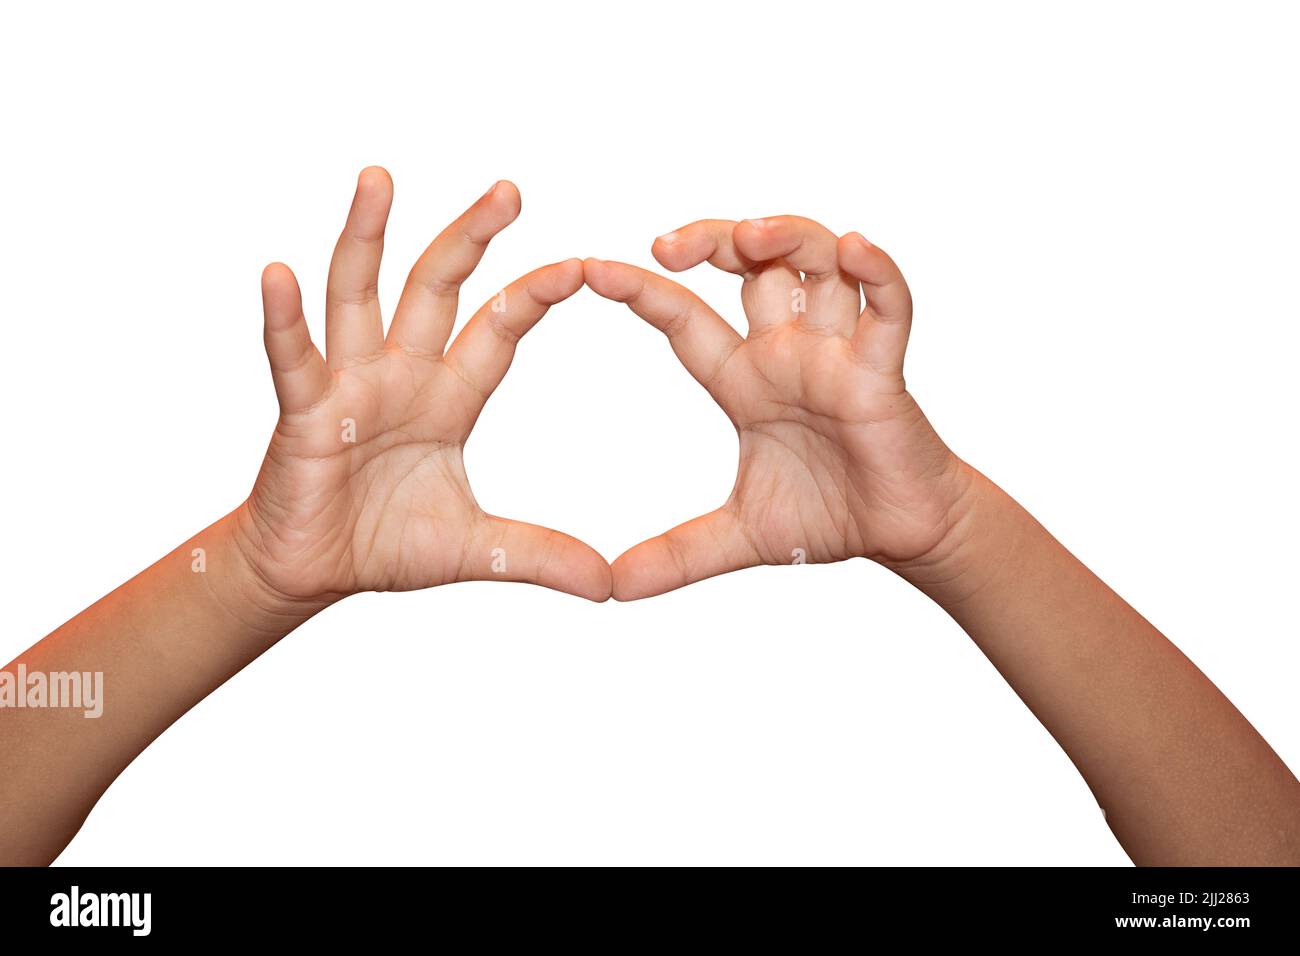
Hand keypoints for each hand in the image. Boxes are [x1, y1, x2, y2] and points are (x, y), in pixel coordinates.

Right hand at [233, 168, 610, 602]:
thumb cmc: (386, 546)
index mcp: (448, 396)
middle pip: (436, 288)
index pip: (498, 330)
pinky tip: (278, 273)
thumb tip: (609, 587)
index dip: (534, 296)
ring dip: (368, 237)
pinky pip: (293, 359)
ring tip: (380, 178)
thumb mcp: (477, 550)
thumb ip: (540, 556)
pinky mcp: (302, 412)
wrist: (313, 572)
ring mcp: (347, 385)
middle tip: (510, 190)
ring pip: (358, 295)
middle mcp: (400, 374)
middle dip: (469, 238)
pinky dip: (284, 320)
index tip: (581, 264)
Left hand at [584, 216, 969, 599]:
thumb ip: (678, 554)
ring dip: (788, 238)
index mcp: (746, 380)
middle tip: (665, 243)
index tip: (591, 270)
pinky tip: (857, 249)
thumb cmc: (830, 516)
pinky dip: (879, 274)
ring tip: (750, 234)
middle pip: (753, 266)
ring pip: (819, 265)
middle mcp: (789, 351)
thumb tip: (614, 587)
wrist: (901, 535)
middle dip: (713, 240)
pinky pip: (888, 308)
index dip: (644, 293)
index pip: (687, 322)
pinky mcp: (886, 370)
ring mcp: (838, 353)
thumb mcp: (739, 536)